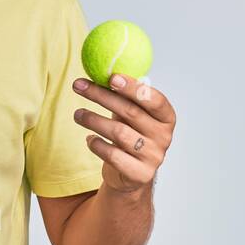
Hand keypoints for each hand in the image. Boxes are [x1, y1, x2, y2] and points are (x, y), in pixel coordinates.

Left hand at [71, 73, 175, 194]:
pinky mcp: (139, 174)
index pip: (155, 100)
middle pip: (131, 112)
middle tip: (79, 86)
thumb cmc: (131, 135)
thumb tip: (104, 70)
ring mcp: (153, 157)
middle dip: (101, 96)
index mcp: (166, 117)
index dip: (133, 88)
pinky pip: (112, 155)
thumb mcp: (133, 115)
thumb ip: (125, 97)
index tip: (111, 77)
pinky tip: (89, 138)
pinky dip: (97, 144)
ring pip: (118, 133)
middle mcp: (164, 137)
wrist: (131, 174)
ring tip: (78, 114)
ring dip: (93, 120)